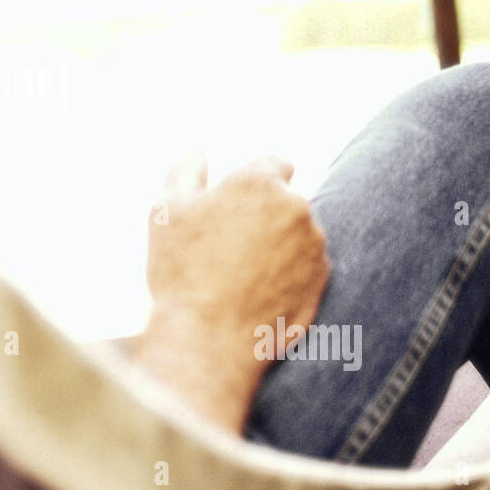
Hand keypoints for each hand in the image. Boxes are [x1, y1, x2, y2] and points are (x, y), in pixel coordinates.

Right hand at [134, 151, 329, 432]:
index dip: (254, 182)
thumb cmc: (182, 271)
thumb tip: (193, 150)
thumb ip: (184, 172)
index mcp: (259, 182)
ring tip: (241, 277)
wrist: (208, 339)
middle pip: (285, 202)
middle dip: (264, 215)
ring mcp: (314, 247)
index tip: (237, 205)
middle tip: (228, 248)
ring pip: (298, 235)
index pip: (274, 164)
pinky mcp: (322, 283)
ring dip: (279, 245)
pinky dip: (289, 276)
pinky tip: (256, 295)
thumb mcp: (168, 212)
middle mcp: (296, 208)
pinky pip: (306, 268)